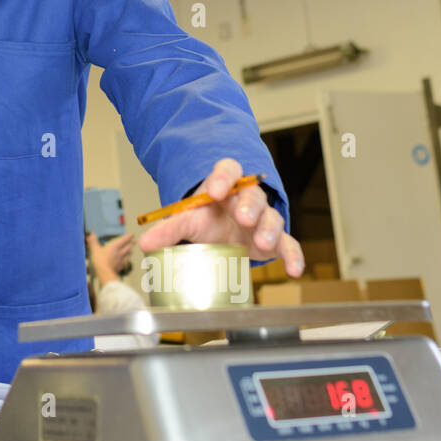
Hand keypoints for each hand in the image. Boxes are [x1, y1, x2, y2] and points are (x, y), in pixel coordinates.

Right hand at [86, 232, 133, 284]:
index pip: (124, 240)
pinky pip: (125, 262)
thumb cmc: (100, 260)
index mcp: (114, 246)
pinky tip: (125, 261)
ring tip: (131, 250)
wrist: (105, 273)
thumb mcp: (95, 249)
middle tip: (134, 241)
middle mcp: (120, 252)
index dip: (128, 237)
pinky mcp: (120, 267)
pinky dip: (126, 260)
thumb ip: (93, 241)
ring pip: (128, 254)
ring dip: (130, 251)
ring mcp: (121, 260)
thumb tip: (90, 234)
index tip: (132, 235)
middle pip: (128, 247)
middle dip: (131, 243)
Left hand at [137, 158, 304, 276]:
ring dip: (268, 229)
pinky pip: (289, 244)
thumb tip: (145, 244)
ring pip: (271, 218)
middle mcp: (247, 198)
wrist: (222, 231)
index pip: (228, 170)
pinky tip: (294, 270)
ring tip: (261, 242)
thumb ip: (168, 229)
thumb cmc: (207, 218)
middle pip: (253, 195)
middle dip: (248, 205)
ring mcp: (262, 218)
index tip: (213, 191)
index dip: (222, 178)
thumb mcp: (187, 219)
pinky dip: (294, 256)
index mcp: (224, 185)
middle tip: (242, 217)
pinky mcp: (275, 239)